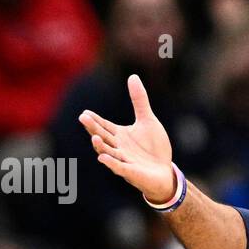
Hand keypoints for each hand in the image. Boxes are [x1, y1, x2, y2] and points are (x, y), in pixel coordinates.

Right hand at [79, 75, 174, 204]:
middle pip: (103, 137)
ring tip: (94, 138)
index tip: (85, 113)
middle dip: (93, 129)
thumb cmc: (154, 147)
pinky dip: (112, 163)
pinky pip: (120, 168)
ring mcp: (124, 160)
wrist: (165, 171)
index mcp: (119, 135)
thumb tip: (133, 76)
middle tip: (83, 118)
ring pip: (108, 152)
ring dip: (101, 146)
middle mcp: (118, 147)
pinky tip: (104, 158)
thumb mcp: (147, 120)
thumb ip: (139, 100)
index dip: (95, 120)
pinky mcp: (131, 172)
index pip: (104, 126)